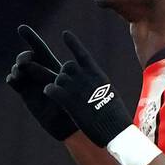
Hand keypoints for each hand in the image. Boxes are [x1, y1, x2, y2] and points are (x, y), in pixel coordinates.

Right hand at [6, 25, 77, 140]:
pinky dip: (11, 79)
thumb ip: (61, 79)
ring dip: (16, 69)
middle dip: (22, 56)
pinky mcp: (25, 94)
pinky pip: (14, 83)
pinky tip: (12, 80)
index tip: (21, 28)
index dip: (30, 37)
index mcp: (52, 66)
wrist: (69, 125)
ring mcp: (31, 83)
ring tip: (18, 74)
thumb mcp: (71, 88)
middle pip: (27, 57)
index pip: (39, 48)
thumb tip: (57, 72)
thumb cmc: (75, 105)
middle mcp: (40, 72)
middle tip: (23, 63)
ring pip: (18, 69)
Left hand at [42, 31, 133, 148]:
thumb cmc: (115, 118)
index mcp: (97, 74)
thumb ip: (99, 86)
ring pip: (58, 77)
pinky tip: (49, 93)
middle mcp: (85, 77)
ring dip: (57, 84)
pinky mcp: (67, 100)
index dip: (73, 43)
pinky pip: (51, 89)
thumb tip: (96, 86)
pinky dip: (49, 90)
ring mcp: (75, 88)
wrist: (115, 130)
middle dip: (64, 74)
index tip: (65, 34)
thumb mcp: (109, 95)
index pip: (82, 54)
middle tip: (64, 85)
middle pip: (67, 66)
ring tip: (60, 95)